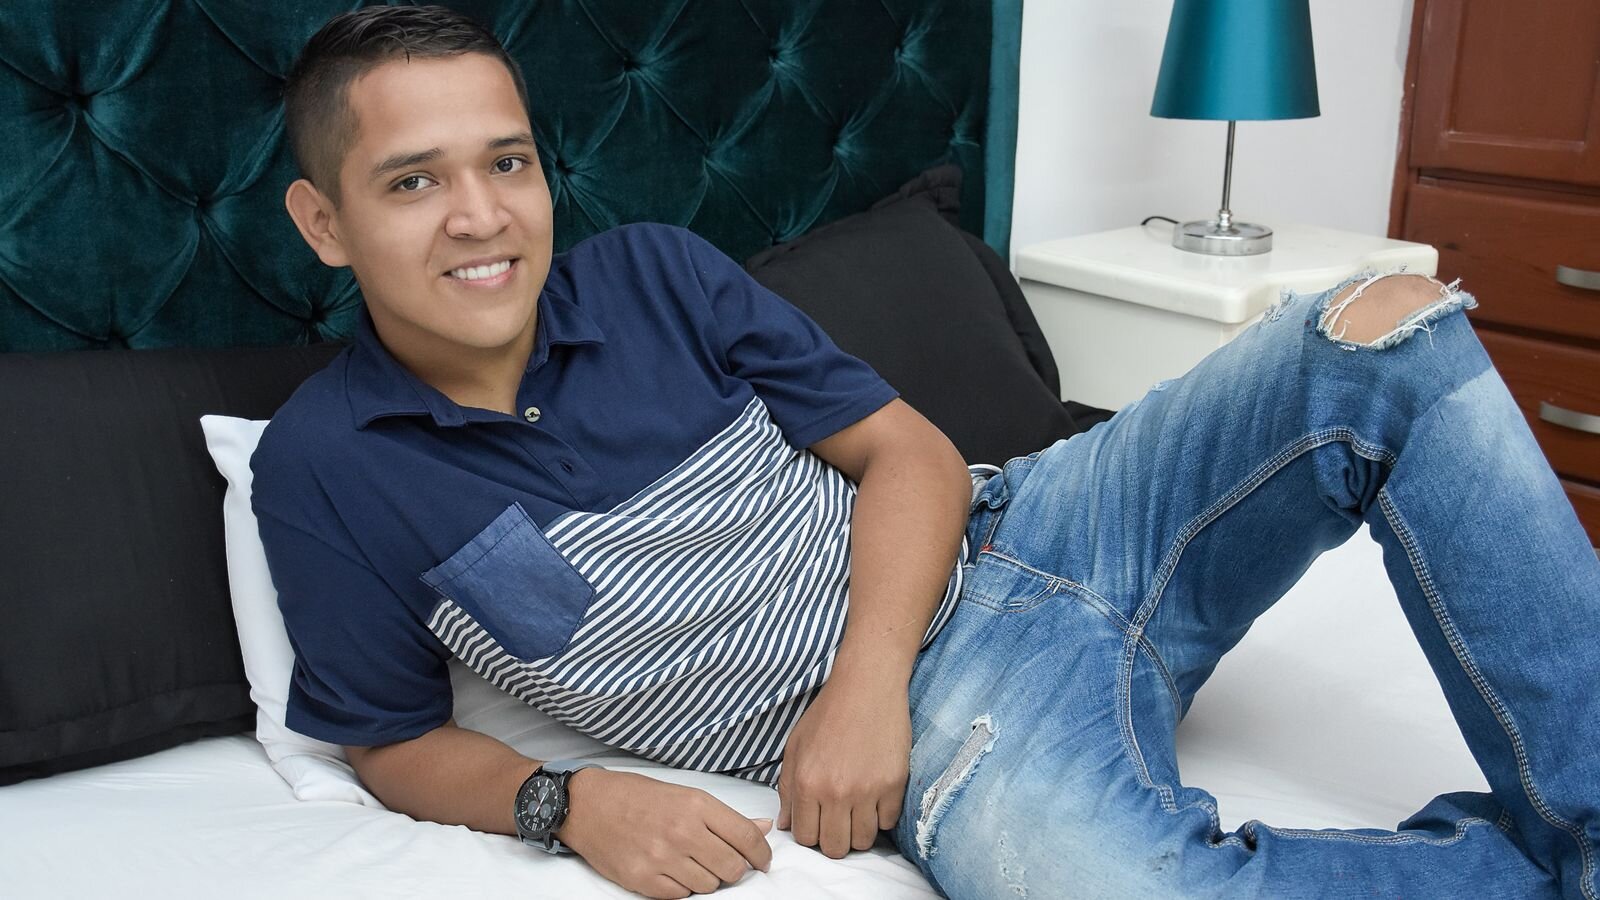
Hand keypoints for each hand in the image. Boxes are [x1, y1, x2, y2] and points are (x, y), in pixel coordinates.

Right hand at [557, 769, 773, 898]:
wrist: (588, 805)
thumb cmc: (637, 797)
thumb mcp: (685, 795)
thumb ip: (725, 817)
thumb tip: (762, 828)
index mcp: (696, 805)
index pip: (747, 837)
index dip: (762, 854)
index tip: (762, 861)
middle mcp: (682, 831)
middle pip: (732, 868)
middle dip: (734, 869)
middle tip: (723, 862)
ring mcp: (662, 858)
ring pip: (709, 885)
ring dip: (707, 878)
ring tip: (691, 862)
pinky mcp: (643, 879)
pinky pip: (681, 895)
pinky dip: (682, 887)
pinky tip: (672, 870)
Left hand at [776, 678, 911, 858]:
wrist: (867, 686)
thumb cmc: (828, 713)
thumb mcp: (796, 747)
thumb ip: (787, 788)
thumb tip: (786, 824)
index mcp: (806, 782)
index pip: (805, 837)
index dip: (811, 833)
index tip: (818, 821)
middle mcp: (834, 792)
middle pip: (835, 848)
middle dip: (835, 838)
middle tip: (839, 819)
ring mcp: (866, 790)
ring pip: (863, 841)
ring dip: (859, 830)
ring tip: (858, 809)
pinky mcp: (893, 785)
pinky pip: (888, 822)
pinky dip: (882, 815)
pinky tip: (876, 795)